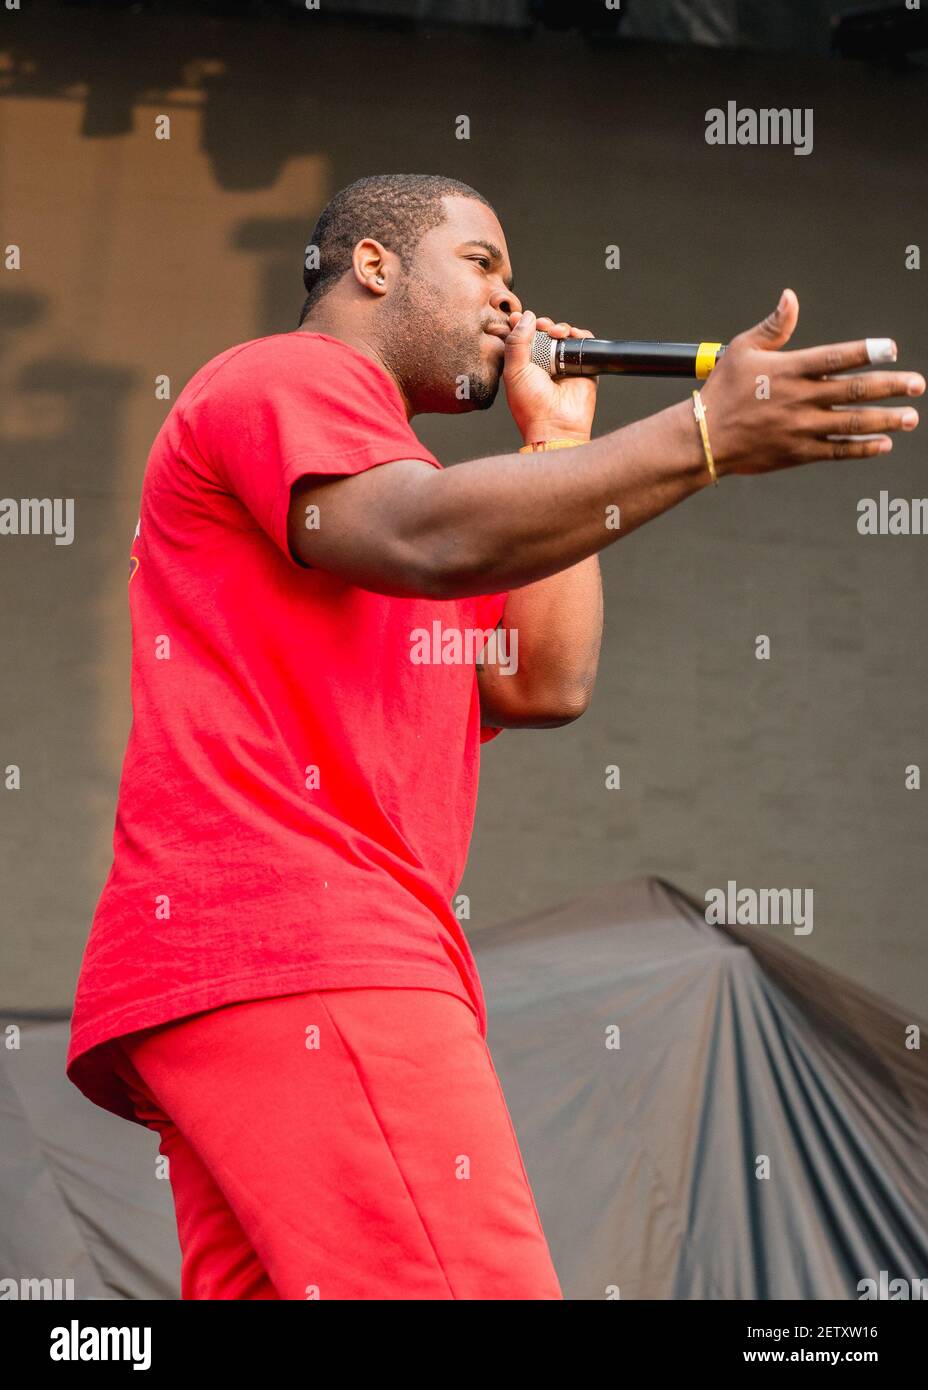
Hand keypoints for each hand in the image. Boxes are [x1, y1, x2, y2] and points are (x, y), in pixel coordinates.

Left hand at [503, 309, 597, 442]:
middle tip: (541, 326)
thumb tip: (525, 317)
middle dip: (542, 324)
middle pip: (543, 332)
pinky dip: (579, 334)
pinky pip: (583, 343)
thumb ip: (516, 342)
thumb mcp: (514, 371)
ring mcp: (563, 364)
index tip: (516, 317)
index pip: (521, 337)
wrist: (555, 425)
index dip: (520, 324)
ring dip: (559, 327)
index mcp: (523, 365)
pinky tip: (570, 336)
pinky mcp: (582, 367)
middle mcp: (543, 363)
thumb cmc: (531, 406)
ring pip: (563, 334)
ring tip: (555, 333)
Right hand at [698, 289, 923, 476]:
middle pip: (855, 391)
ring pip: (852, 423)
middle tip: (917, 384)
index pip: (837, 357)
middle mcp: (800, 399)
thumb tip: (791, 298)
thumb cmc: (723, 392)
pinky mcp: (798, 453)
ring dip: (885, 419)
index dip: (868, 352)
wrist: (704, 438)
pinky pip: (838, 452)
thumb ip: (774, 327)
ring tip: (910, 416)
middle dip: (891, 387)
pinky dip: (863, 449)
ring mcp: (801, 428)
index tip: (892, 349)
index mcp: (790, 370)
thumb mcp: (742, 350)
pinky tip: (883, 444)